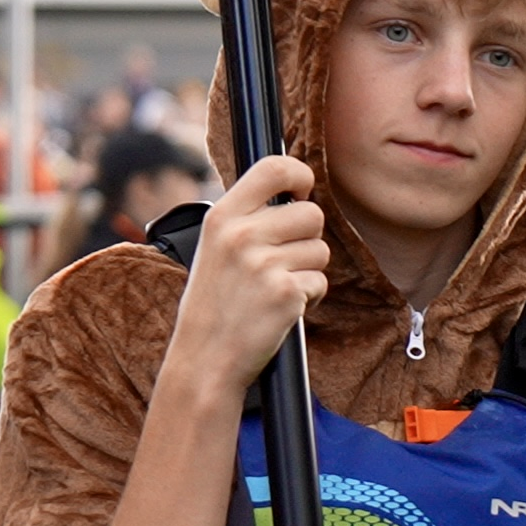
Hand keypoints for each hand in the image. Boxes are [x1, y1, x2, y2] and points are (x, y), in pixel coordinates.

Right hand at [165, 154, 326, 398]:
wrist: (205, 357)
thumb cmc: (215, 302)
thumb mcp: (216, 246)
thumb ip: (249, 217)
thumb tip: (295, 190)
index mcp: (222, 217)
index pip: (273, 167)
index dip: (299, 175)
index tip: (301, 191)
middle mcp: (241, 235)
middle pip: (312, 213)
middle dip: (308, 238)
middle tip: (284, 260)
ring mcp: (264, 264)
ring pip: (321, 250)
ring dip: (308, 270)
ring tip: (276, 287)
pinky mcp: (285, 292)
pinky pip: (320, 282)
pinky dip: (310, 297)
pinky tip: (281, 308)